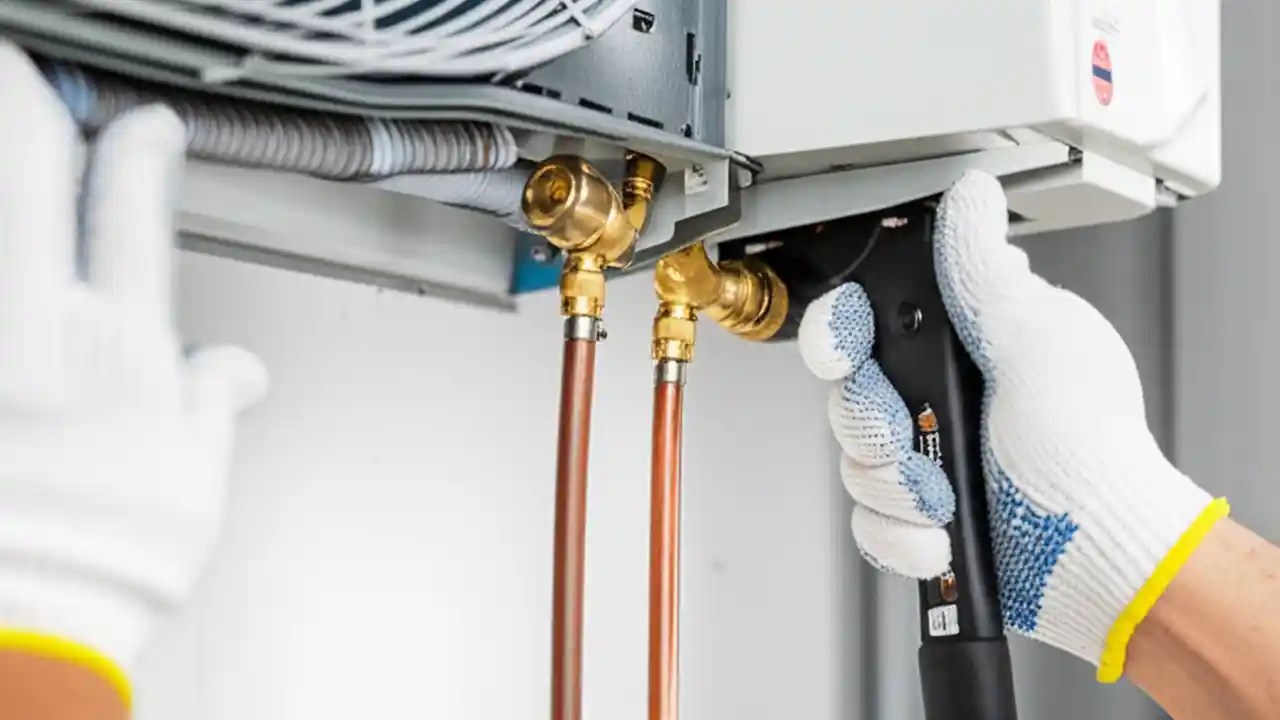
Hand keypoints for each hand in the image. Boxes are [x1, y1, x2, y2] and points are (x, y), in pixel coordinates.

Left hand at [0, 42, 265, 692]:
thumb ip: (210, 406)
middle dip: (22, 102)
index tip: (142, 125)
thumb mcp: (195, 482)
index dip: (139, 149)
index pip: (133, 211)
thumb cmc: (109, 562)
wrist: (27, 623)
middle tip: (17, 66)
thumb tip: (233, 371)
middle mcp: (46, 330)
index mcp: (126, 349)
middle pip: (29, 173)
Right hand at [799, 171, 1224, 681]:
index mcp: (961, 345)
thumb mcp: (1036, 343)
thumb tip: (971, 197)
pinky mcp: (919, 521)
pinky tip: (940, 533)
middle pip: (848, 395)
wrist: (1102, 555)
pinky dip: (900, 534)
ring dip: (893, 486)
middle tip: (905, 432)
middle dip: (871, 422)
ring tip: (942, 496)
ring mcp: (926, 461)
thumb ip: (984, 274)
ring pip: (854, 464)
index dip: (840, 333)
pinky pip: (869, 525)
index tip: (845, 352)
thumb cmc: (1087, 449)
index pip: (867, 320)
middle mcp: (938, 399)